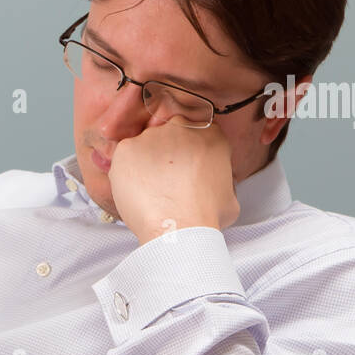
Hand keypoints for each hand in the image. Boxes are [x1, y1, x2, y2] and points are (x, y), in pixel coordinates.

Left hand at [106, 118, 239, 245]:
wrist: (179, 226)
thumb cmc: (205, 215)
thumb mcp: (230, 194)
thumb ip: (219, 177)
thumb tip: (212, 183)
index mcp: (210, 134)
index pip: (195, 134)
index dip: (187, 153)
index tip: (183, 169)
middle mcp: (180, 128)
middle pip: (169, 137)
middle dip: (166, 156)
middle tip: (166, 182)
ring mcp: (152, 136)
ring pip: (145, 147)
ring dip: (145, 164)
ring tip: (150, 191)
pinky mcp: (127, 148)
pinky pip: (124, 157)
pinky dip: (126, 172)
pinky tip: (136, 190)